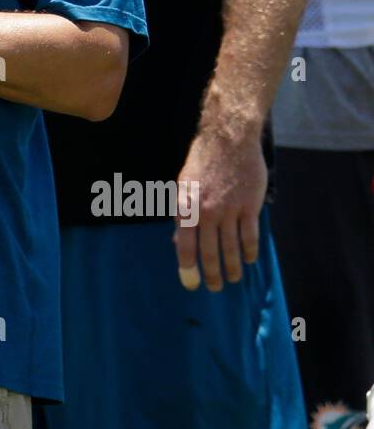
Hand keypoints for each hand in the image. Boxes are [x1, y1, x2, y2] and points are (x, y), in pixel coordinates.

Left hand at [174, 126, 265, 291]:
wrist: (228, 141)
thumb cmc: (201, 163)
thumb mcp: (182, 187)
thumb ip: (182, 216)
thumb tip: (179, 242)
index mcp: (186, 208)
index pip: (186, 247)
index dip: (188, 269)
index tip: (192, 285)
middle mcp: (207, 212)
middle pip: (210, 252)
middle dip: (213, 274)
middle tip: (216, 287)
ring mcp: (230, 210)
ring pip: (232, 247)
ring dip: (233, 267)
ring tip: (233, 279)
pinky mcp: (249, 205)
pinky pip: (250, 235)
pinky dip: (250, 251)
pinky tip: (250, 259)